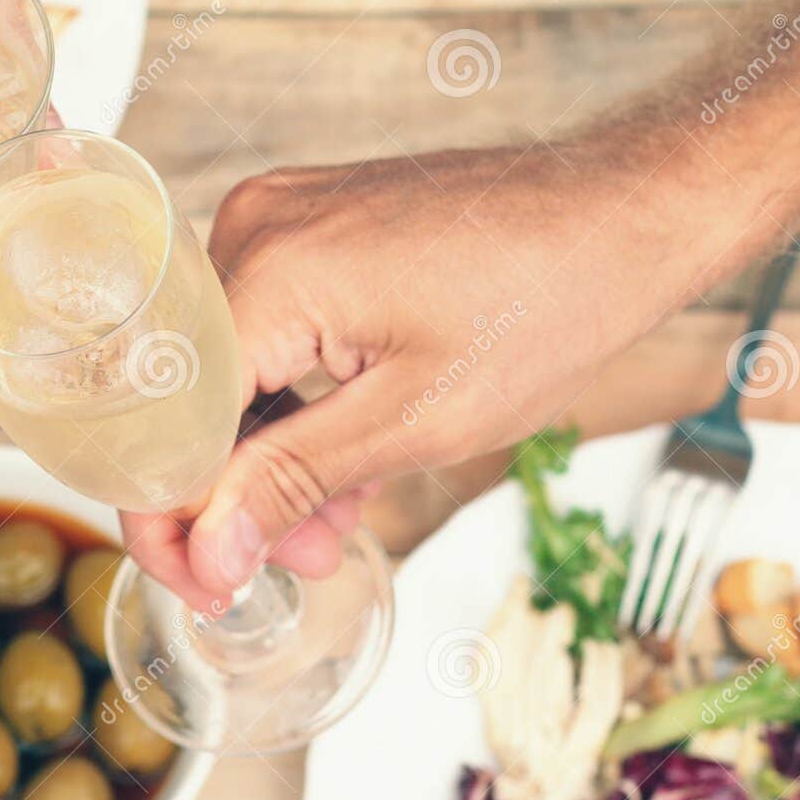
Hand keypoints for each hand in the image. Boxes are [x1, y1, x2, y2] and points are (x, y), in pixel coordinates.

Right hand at [125, 135, 767, 611]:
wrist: (630, 211)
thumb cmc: (549, 303)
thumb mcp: (416, 421)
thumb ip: (291, 484)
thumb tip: (206, 553)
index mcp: (271, 270)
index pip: (169, 423)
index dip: (175, 522)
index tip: (211, 588)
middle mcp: (255, 229)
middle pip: (194, 398)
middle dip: (238, 495)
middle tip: (305, 559)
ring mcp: (280, 220)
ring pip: (229, 374)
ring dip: (272, 457)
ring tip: (339, 517)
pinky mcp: (307, 227)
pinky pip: (264, 334)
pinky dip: (295, 402)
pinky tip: (345, 456)